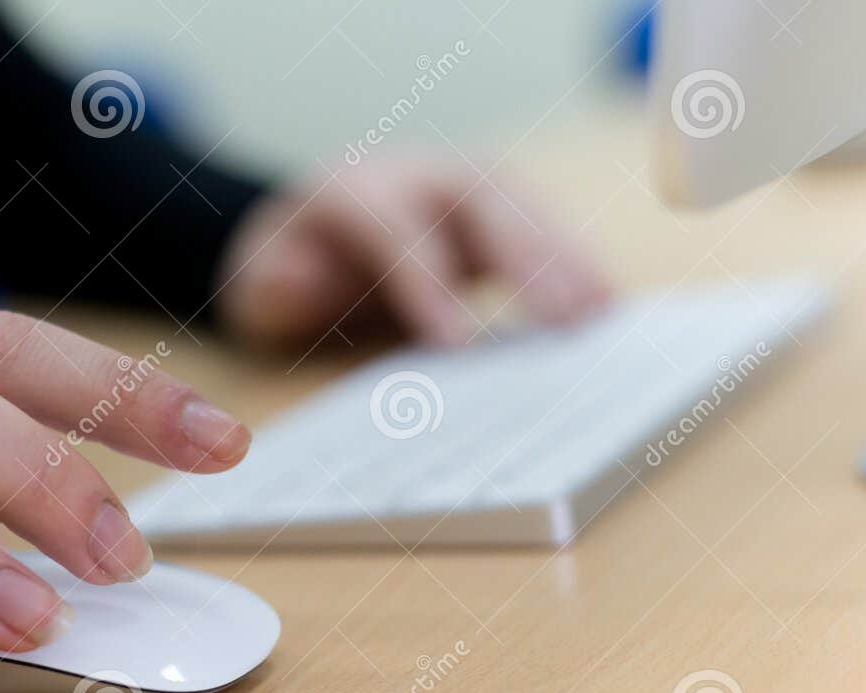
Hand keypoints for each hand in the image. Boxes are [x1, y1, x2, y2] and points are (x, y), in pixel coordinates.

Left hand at [216, 152, 609, 348]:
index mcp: (355, 190)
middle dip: (524, 256)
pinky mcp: (502, 211)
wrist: (319, 226)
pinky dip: (577, 262)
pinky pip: (545, 228)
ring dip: (567, 258)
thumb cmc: (293, 263)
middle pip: (480, 202)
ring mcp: (467, 187)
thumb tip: (297, 282)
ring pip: (524, 209)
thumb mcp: (257, 279)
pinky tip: (608, 304)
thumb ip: (271, 285)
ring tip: (601, 314)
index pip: (398, 230)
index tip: (458, 343)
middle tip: (563, 317)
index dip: (428, 283)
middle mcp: (420, 175)